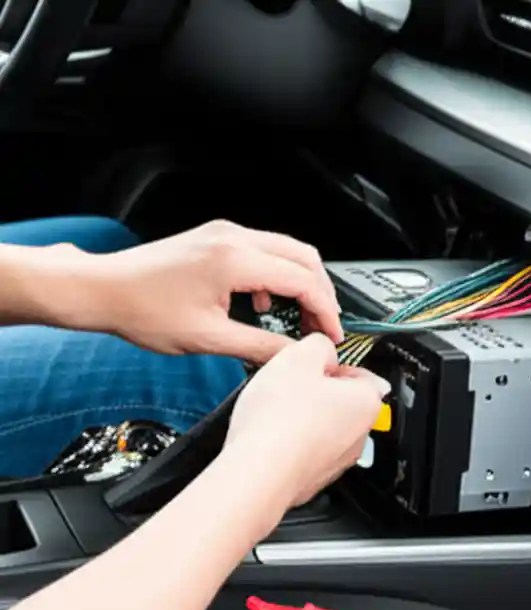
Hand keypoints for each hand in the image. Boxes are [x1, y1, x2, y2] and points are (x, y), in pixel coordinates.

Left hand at [80, 220, 343, 364]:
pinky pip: (264, 251)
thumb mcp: (207, 338)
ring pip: (287, 251)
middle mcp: (234, 238)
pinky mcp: (217, 239)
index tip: (332, 335)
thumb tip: (294, 357)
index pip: (302, 280)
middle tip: (325, 326)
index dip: (325, 310)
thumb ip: (260, 347)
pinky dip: (278, 276)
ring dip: (301, 283)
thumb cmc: (141, 309)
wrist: (101, 289)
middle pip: (304, 258)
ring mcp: (225, 234)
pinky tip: (266, 304)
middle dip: (322, 293)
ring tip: (302, 317)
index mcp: (235, 260)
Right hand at [222, 334, 388, 519]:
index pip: (361, 373)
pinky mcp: (315, 477)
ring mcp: (338, 460)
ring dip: (302, 417)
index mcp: (366, 402)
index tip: (312, 366)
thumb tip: (324, 350)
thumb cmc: (279, 422)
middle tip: (289, 387)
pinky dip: (291, 442)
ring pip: (323, 426)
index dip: (331, 365)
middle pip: (341, 401)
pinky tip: (270, 436)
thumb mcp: (298, 357)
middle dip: (316, 391)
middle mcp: (360, 434)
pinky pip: (306, 450)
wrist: (257, 473)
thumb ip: (319, 345)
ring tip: (275, 413)